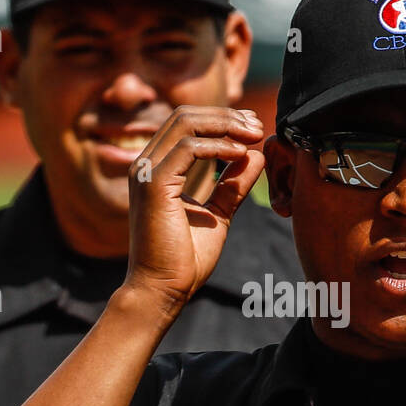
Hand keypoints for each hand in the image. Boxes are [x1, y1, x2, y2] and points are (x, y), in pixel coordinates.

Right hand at [124, 105, 266, 313]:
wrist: (164, 290)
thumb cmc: (185, 258)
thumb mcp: (219, 214)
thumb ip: (233, 185)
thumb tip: (256, 155)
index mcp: (157, 167)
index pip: (187, 124)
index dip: (223, 119)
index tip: (255, 129)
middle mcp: (146, 163)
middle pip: (186, 116)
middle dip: (227, 116)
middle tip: (259, 127)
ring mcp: (146, 171)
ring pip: (185, 123)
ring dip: (225, 125)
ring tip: (254, 136)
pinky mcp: (153, 183)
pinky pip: (187, 149)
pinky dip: (217, 146)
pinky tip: (240, 154)